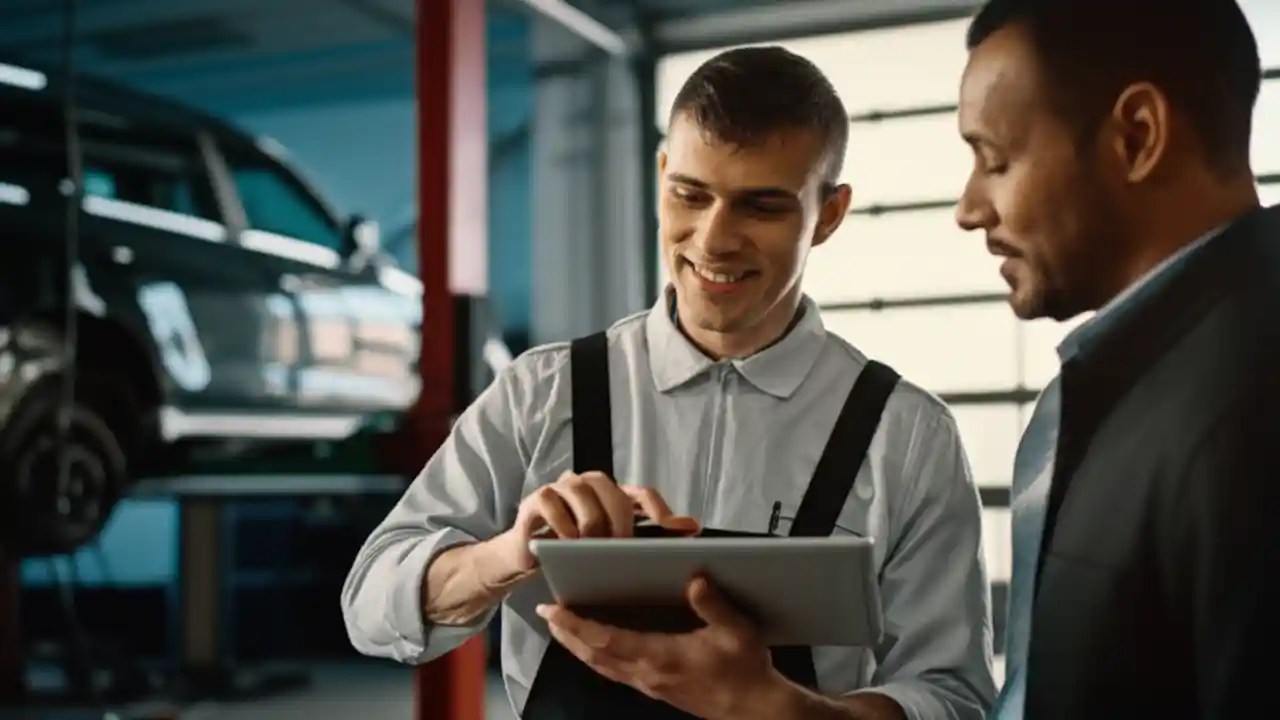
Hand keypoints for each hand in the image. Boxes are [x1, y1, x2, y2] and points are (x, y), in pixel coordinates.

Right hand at [492, 472, 699, 574]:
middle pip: (616, 497)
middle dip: (621, 529)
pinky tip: (565, 544)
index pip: (642, 494)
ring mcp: (562, 487)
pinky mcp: (537, 498)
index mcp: (610, 493)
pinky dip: (563, 527)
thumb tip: (690, 530)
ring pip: (587, 504)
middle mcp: (589, 483)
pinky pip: (554, 506)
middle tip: (618, 554)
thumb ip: (642, 538)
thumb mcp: (607, 547)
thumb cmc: (572, 551)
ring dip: (591, 532)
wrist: (527, 555)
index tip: (681, 532)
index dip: (661, 511)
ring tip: (589, 554)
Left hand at [537, 575, 786, 719]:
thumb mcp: (737, 631)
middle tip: (548, 615)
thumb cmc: (746, 670)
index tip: (555, 610)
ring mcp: (650, 684)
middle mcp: (647, 674)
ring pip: (602, 666)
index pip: (606, 640)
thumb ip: (714, 604)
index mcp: (661, 657)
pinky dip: (597, 656)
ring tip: (563, 628)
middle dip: (568, 635)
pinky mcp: (656, 689)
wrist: (756, 709)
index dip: (577, 625)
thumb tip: (694, 579)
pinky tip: (596, 646)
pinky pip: (615, 672)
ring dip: (579, 647)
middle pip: (594, 655)